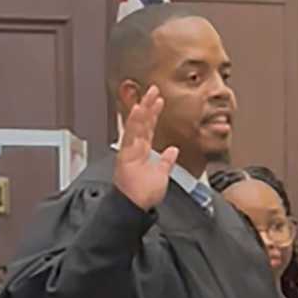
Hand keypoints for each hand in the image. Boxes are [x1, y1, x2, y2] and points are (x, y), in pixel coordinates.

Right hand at [113, 85, 177, 209]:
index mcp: (141, 153)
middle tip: (154, 90)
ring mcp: (129, 151)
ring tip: (149, 95)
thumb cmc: (144, 195)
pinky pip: (130, 135)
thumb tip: (172, 151)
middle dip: (147, 106)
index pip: (148, 128)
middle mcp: (134, 149)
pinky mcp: (125, 155)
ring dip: (143, 109)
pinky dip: (133, 122)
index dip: (153, 114)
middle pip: (142, 123)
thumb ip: (166, 162)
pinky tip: (137, 109)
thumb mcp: (162, 175)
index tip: (159, 101)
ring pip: (136, 125)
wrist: (135, 207)